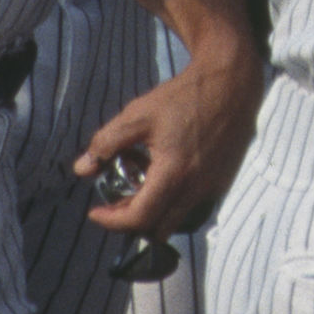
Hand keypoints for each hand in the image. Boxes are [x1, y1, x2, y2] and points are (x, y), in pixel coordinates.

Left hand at [78, 37, 261, 234]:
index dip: (112, 222)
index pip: (139, 218)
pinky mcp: (223, 181)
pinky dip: (174, 203)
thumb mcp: (139, 114)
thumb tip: (82, 169)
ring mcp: (213, 187)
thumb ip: (107, 143)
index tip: (95, 211)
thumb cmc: (184, 96)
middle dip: (132, 223)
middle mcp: (196, 188)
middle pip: (158, 230)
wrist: (232, 83)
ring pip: (177, 221)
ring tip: (141, 187)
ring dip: (155, 214)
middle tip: (117, 203)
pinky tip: (166, 177)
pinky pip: (193, 207)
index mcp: (174, 174)